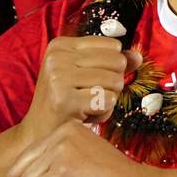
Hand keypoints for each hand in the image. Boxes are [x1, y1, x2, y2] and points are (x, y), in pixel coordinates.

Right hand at [20, 36, 141, 142]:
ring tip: (88, 105)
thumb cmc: (66, 102)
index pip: (114, 46)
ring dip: (108, 99)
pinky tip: (85, 116)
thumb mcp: (86, 75)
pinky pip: (108, 101)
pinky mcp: (64, 99)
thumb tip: (137, 56)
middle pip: (117, 63)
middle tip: (91, 96)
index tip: (90, 81)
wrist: (39, 132)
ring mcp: (58, 77)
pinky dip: (103, 112)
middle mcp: (57, 57)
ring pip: (115, 81)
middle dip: (113, 84)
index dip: (112, 67)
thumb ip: (112, 63)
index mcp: (61, 45)